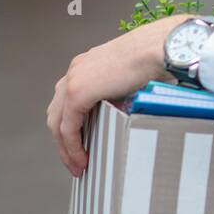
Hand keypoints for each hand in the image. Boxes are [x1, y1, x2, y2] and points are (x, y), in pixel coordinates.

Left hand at [46, 14, 188, 176]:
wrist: (157, 47)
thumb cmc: (154, 56)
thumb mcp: (130, 76)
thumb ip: (119, 91)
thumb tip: (125, 110)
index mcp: (86, 65)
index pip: (67, 101)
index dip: (70, 125)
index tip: (79, 143)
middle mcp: (75, 71)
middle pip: (56, 113)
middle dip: (63, 141)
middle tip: (74, 160)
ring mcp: (72, 81)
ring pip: (57, 123)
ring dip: (65, 148)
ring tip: (77, 165)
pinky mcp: (77, 93)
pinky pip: (68, 128)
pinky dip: (72, 146)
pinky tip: (81, 159)